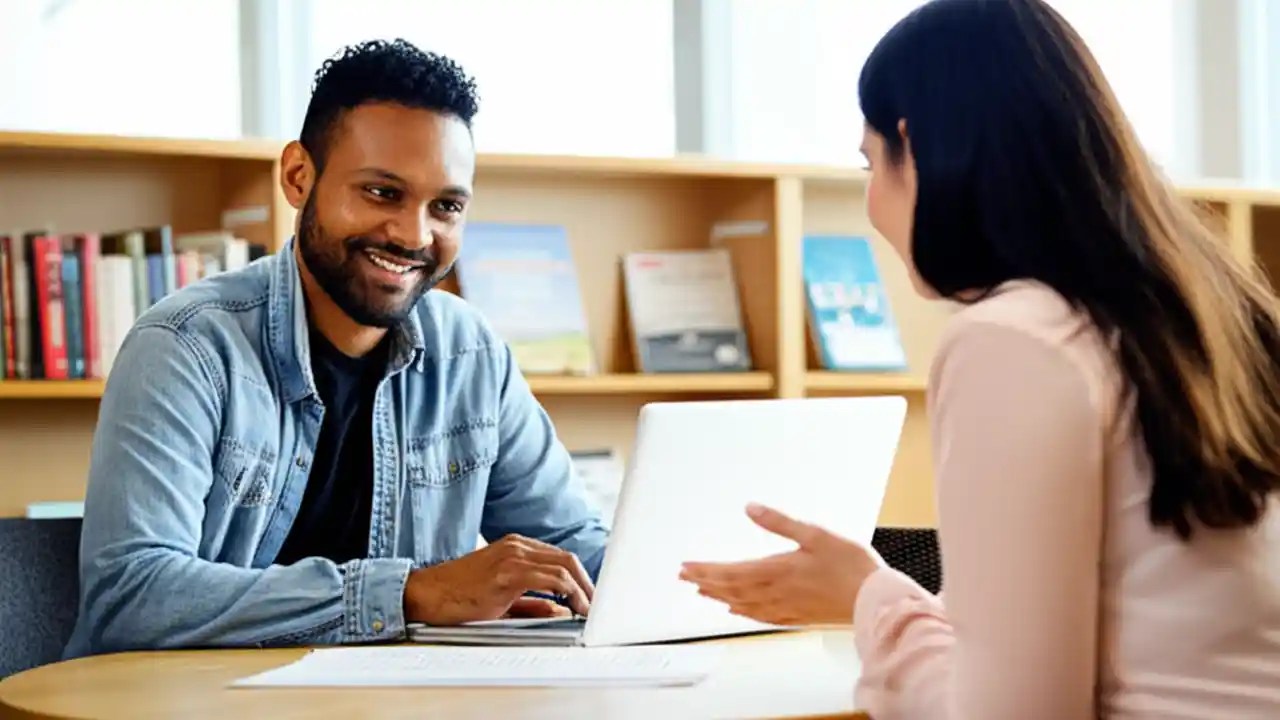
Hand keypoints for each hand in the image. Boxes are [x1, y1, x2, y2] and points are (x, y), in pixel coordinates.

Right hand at [403, 534, 592, 624]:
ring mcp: (512, 556)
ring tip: (590, 610)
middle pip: (568, 558)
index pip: (561, 557)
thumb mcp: (502, 597)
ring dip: (583, 590)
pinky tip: (574, 607)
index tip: (592, 596)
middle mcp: (517, 546)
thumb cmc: (459, 596)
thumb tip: (561, 611)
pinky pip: (551, 579)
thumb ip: (532, 602)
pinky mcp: (507, 573)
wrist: (426, 594)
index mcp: (516, 546)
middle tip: (598, 605)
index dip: (582, 577)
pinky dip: (570, 592)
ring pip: (564, 566)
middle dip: (588, 583)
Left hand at [679, 503, 882, 625]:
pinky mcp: (797, 615)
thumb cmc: (850, 565)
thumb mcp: (815, 534)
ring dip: (720, 597)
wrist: (874, 600)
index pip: (731, 571)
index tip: (685, 567)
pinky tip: (738, 610)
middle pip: (732, 589)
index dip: (705, 570)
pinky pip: (761, 616)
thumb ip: (779, 522)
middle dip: (706, 582)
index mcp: (777, 569)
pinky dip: (744, 612)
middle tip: (684, 577)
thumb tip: (750, 508)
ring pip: (743, 604)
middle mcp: (776, 592)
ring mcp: (786, 606)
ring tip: (703, 591)